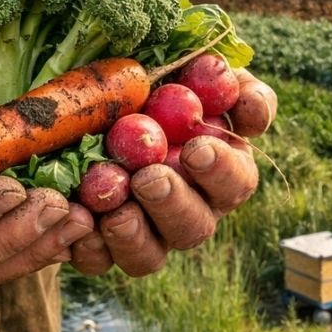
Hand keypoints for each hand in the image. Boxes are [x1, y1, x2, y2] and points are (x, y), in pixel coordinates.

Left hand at [70, 68, 276, 276]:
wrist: (101, 92)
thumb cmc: (164, 80)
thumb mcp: (199, 70)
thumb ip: (233, 86)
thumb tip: (254, 112)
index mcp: (221, 172)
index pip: (236, 182)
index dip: (220, 170)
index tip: (196, 148)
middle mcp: (188, 211)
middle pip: (193, 227)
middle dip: (172, 204)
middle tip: (148, 178)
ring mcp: (144, 232)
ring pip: (148, 256)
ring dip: (132, 236)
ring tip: (113, 209)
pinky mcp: (100, 244)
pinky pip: (97, 261)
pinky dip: (87, 247)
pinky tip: (76, 220)